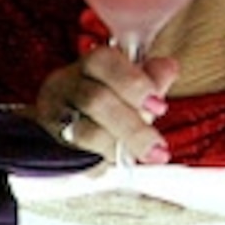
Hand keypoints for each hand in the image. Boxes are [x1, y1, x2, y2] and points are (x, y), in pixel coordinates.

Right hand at [40, 44, 175, 165]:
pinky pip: (84, 158)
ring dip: (122, 145)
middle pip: (95, 100)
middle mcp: (65, 88)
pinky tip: (123, 163)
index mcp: (85, 67)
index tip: (159, 106)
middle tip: (158, 144)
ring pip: (87, 132)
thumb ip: (149, 79)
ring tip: (150, 155)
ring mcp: (56, 119)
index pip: (102, 61)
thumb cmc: (105, 105)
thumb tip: (168, 67)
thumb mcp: (128, 88)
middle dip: (133, 125)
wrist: (68, 133)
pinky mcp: (57, 149)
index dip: (132, 82)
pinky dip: (109, 160)